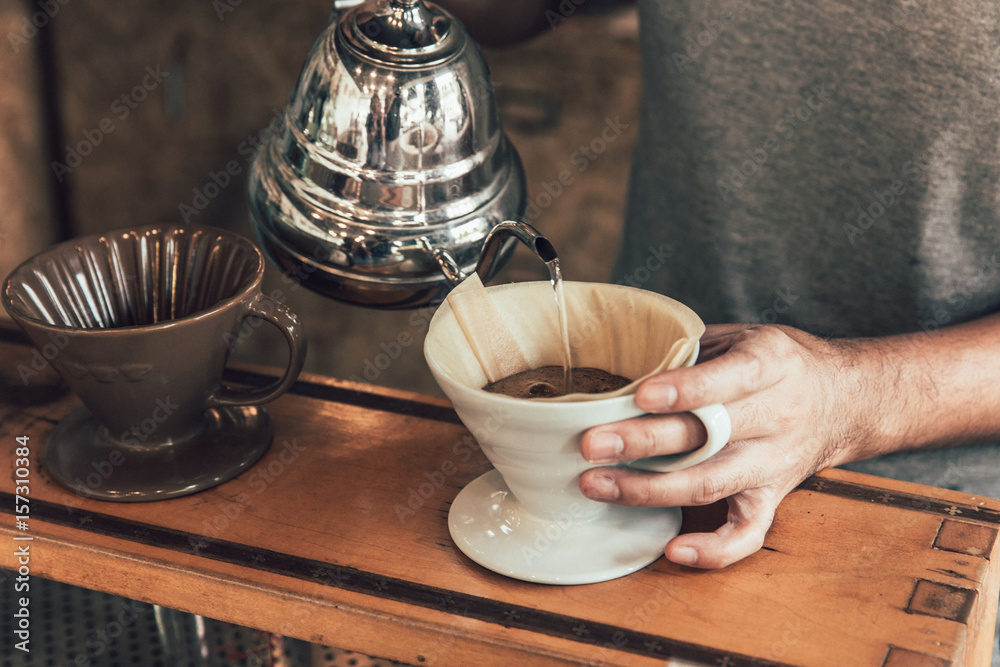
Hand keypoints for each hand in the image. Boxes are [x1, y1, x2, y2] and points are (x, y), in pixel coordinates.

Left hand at [578, 324, 866, 568]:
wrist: (846, 399)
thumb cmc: (780, 362)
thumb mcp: (743, 336)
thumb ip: (691, 348)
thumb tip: (623, 359)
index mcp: (770, 365)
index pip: (727, 380)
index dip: (684, 389)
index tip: (640, 395)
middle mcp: (775, 417)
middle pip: (706, 436)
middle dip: (643, 442)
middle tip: (591, 444)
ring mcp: (773, 462)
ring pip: (710, 483)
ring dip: (649, 490)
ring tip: (597, 484)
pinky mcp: (772, 497)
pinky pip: (748, 533)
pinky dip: (715, 549)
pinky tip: (672, 550)